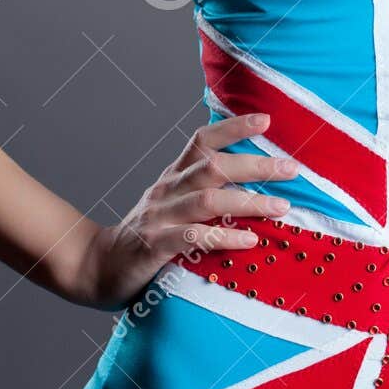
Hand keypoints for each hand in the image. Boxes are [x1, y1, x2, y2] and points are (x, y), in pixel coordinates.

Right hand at [70, 112, 297, 309]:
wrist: (97, 267)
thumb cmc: (147, 237)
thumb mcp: (173, 206)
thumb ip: (204, 193)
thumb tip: (256, 186)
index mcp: (174, 177)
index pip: (202, 141)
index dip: (233, 127)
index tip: (266, 120)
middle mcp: (167, 190)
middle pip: (213, 167)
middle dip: (255, 165)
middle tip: (291, 169)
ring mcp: (159, 217)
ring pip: (207, 200)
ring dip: (248, 201)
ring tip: (281, 207)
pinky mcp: (153, 246)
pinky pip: (192, 237)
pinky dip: (223, 236)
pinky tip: (249, 240)